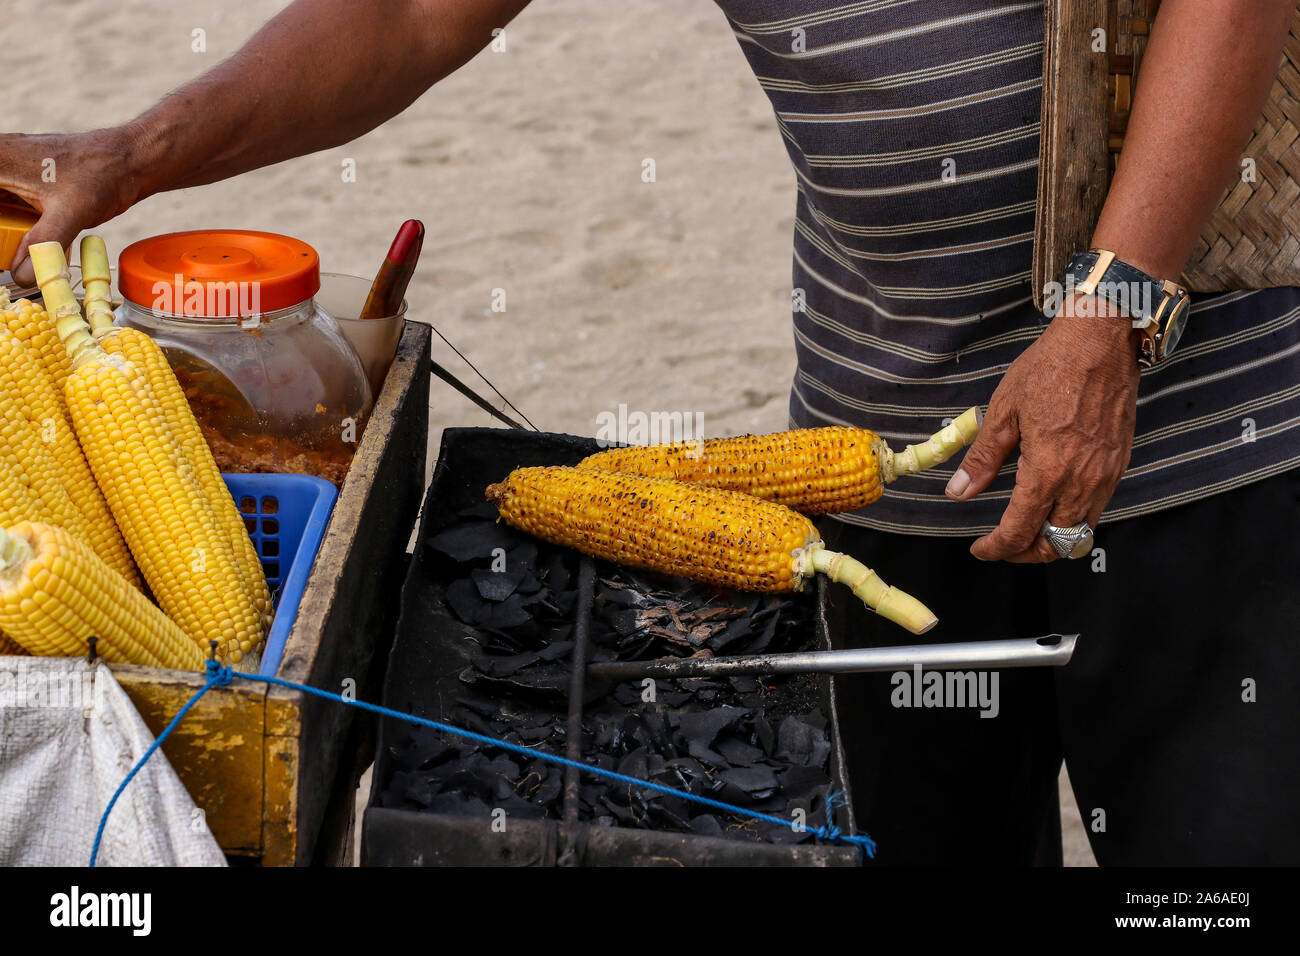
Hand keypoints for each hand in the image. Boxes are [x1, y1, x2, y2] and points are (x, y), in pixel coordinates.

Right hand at [0, 128, 138, 285]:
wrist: (130, 161)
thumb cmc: (101, 176)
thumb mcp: (70, 213)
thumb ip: (43, 245)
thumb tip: (20, 278)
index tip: (2, 249)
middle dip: (1, 235)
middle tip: (8, 258)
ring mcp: (8, 167)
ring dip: (4, 232)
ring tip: (12, 255)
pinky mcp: (21, 179)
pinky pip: (4, 203)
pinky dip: (9, 225)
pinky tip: (20, 247)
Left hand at [944, 294, 1140, 561]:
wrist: (1100, 341)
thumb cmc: (1050, 368)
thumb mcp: (1003, 412)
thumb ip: (983, 459)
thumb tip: (959, 492)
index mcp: (1049, 471)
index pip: (1021, 532)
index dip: (996, 549)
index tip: (981, 549)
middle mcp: (1082, 482)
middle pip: (1057, 546)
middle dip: (1026, 553)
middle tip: (1003, 545)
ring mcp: (1106, 475)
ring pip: (1081, 533)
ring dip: (1052, 540)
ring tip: (1026, 528)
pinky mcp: (1119, 463)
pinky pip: (1097, 508)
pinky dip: (1073, 518)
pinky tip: (1052, 501)